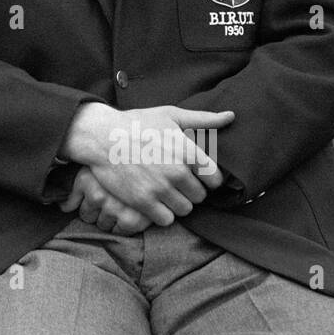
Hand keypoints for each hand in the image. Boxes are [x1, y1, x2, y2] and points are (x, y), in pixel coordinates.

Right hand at [59, 102, 234, 226]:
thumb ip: (203, 119)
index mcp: (187, 151)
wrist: (101, 136)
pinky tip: (153, 201)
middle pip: (200, 196)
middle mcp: (177, 171)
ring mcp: (160, 188)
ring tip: (164, 191)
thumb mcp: (170, 115)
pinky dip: (162, 214)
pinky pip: (166, 219)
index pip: (215, 179)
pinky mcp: (143, 201)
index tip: (196, 175)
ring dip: (177, 203)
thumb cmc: (137, 123)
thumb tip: (231, 116)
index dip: (207, 179)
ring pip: (185, 210)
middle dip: (191, 191)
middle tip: (176, 182)